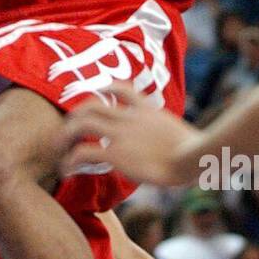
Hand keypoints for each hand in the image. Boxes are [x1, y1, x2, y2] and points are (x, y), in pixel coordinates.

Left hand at [57, 87, 197, 185]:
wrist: (196, 156)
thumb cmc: (200, 153)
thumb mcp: (187, 136)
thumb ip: (175, 139)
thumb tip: (187, 150)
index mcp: (148, 111)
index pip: (122, 89)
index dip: (105, 88)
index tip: (98, 93)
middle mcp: (130, 117)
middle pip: (92, 103)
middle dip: (74, 115)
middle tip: (67, 130)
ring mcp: (122, 133)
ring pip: (81, 122)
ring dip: (65, 135)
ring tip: (58, 150)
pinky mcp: (117, 153)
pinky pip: (84, 151)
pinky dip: (70, 160)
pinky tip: (66, 170)